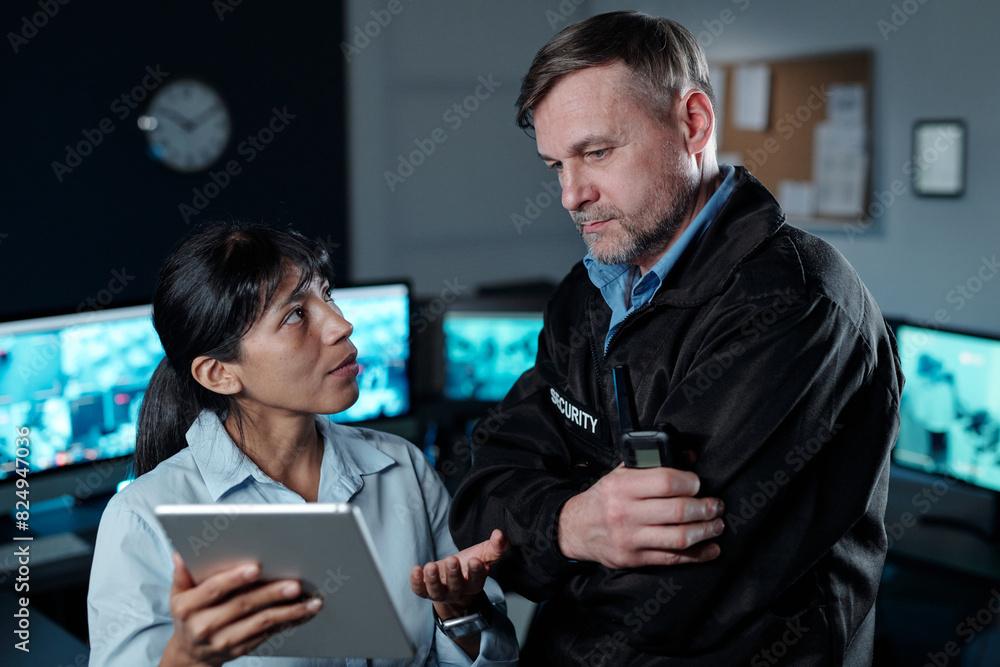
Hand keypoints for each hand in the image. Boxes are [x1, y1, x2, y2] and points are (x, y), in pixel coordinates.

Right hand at [160, 553, 321, 666]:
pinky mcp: (242, 649)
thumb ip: (182, 574)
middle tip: (295, 583)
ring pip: (261, 623)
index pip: (213, 590)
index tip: (256, 567)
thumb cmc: (189, 614)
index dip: (234, 578)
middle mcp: (205, 626)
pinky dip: (290, 621)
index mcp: (188, 607)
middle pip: (242, 605)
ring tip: (311, 601)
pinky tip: (306, 612)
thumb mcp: (178, 594)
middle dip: (271, 593)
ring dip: (289, 612)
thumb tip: (181, 554)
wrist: (190, 654)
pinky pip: (269, 634)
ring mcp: (225, 640)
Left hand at [409, 529, 507, 618]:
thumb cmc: (469, 565)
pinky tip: (416, 569)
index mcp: (474, 583)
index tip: (475, 560)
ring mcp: (441, 592)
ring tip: (430, 566)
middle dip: (454, 574)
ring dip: (433, 580)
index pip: (477, 580)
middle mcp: (458, 590)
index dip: (476, 571)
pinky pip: (420, 590)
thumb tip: (499, 534)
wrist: (452, 580)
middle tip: (452, 560)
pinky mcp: (426, 590)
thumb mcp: (485, 554)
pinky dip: (416, 582)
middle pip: (456, 586)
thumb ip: (496, 546)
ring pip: (437, 591)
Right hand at [558, 464, 724, 568]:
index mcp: (622, 486)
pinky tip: (711, 548)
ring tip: (716, 524)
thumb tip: (689, 455)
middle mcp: (625, 513)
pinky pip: (673, 558)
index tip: (698, 484)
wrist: (575, 528)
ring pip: (679, 537)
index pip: (666, 481)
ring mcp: (630, 538)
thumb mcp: (620, 473)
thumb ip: (652, 464)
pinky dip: (698, 555)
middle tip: (716, 505)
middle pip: (678, 511)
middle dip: (705, 508)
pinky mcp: (635, 559)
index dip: (689, 482)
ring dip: (706, 531)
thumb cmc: (604, 498)